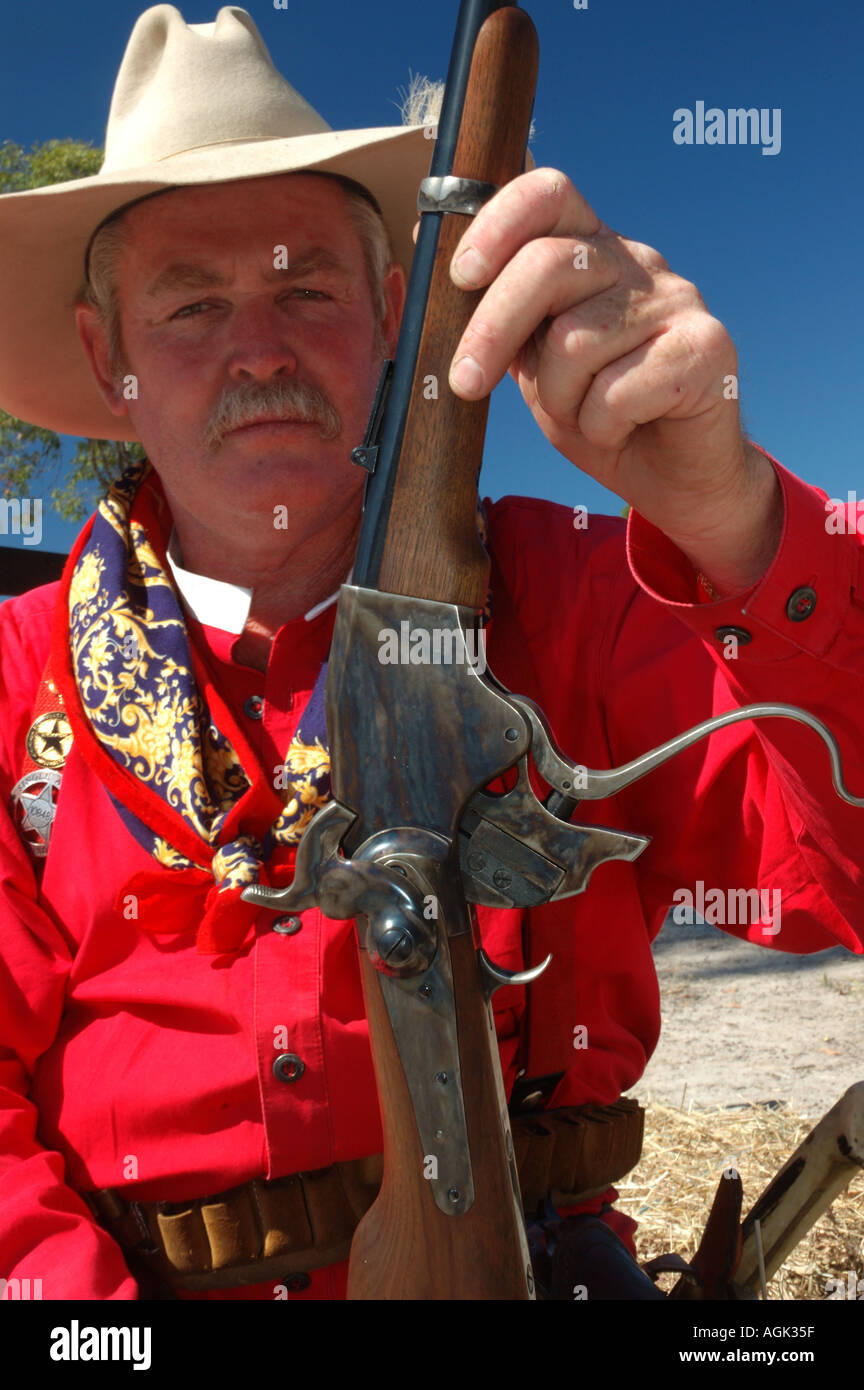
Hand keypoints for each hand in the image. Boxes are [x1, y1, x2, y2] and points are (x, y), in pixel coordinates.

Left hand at [447, 168, 781, 594]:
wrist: (673, 479)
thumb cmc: (598, 416)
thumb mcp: (535, 366)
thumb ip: (501, 321)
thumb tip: (432, 266)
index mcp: (593, 253)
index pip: (548, 194)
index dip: (498, 223)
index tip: (462, 277)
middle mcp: (638, 263)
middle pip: (548, 264)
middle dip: (492, 330)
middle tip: (466, 384)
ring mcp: (678, 302)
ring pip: (575, 343)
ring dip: (561, 400)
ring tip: (583, 416)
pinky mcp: (708, 350)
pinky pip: (617, 392)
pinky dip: (602, 427)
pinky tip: (623, 430)